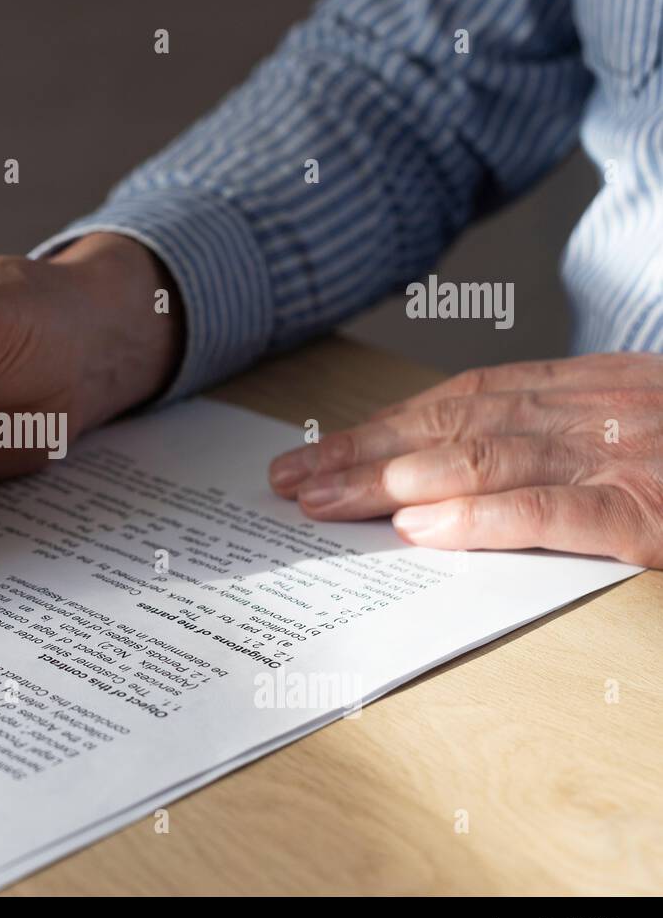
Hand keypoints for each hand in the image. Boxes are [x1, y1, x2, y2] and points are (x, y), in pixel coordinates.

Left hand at [269, 353, 662, 566]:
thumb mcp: (641, 425)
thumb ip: (561, 442)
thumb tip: (457, 483)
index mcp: (599, 387)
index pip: (468, 399)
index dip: (385, 424)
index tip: (320, 452)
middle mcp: (607, 409)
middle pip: (457, 425)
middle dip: (364, 454)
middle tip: (290, 482)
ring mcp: (635, 457)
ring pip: (488, 458)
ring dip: (394, 481)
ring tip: (323, 502)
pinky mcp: (657, 511)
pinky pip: (558, 510)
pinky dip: (486, 516)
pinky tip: (423, 530)